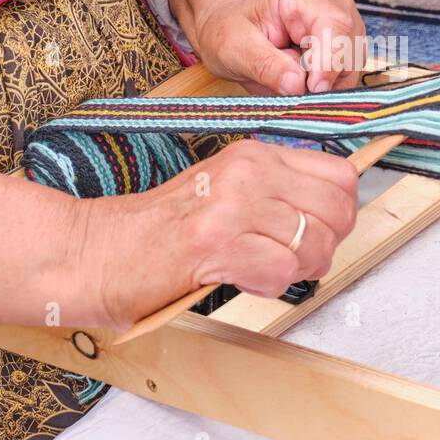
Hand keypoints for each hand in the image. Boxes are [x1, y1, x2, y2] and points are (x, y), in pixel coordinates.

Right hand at [74, 139, 358, 327]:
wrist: (100, 252)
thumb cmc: (163, 232)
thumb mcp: (229, 194)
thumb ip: (279, 194)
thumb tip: (335, 213)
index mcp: (254, 155)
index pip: (340, 175)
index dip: (340, 214)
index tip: (318, 232)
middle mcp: (249, 171)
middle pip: (337, 211)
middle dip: (325, 247)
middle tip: (289, 261)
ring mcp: (233, 204)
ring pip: (315, 244)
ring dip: (295, 271)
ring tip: (257, 269)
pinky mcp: (216, 242)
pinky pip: (282, 270)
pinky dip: (268, 285)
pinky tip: (240, 278)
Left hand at [197, 0, 366, 94]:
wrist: (234, 33)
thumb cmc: (232, 32)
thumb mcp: (234, 48)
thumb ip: (265, 65)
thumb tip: (296, 85)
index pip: (334, 23)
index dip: (330, 59)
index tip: (313, 88)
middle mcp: (331, 4)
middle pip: (351, 45)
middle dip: (328, 77)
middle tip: (296, 93)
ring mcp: (342, 26)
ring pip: (353, 65)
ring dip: (326, 86)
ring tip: (291, 83)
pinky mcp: (345, 48)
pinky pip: (347, 76)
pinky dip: (327, 89)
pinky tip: (302, 85)